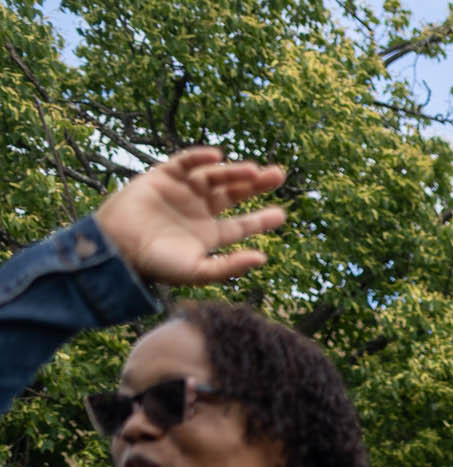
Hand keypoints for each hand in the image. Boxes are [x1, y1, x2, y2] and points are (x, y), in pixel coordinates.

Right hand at [94, 149, 287, 286]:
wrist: (116, 247)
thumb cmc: (156, 264)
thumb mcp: (198, 271)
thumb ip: (230, 267)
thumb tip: (264, 258)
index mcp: (209, 234)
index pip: (241, 225)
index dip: (262, 219)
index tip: (282, 214)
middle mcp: (198, 211)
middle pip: (234, 193)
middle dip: (255, 185)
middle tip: (278, 175)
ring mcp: (181, 192)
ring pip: (214, 177)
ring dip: (234, 171)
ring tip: (253, 171)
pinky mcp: (161, 176)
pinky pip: (184, 162)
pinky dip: (200, 157)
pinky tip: (218, 156)